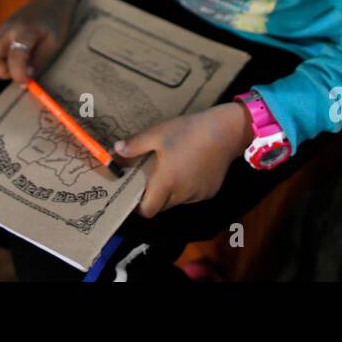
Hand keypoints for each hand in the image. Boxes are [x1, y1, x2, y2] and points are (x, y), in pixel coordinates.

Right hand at [0, 0, 82, 81]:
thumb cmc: (57, 21)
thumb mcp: (54, 44)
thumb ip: (39, 61)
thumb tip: (26, 78)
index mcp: (24, 31)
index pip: (14, 58)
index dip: (18, 74)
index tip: (26, 82)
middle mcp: (8, 28)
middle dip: (4, 72)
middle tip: (21, 76)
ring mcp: (3, 26)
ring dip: (2, 65)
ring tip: (21, 66)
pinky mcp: (3, 27)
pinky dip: (4, 57)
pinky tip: (19, 57)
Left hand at [114, 103, 252, 217]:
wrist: (226, 131)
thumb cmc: (188, 131)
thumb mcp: (158, 133)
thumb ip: (136, 144)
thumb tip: (116, 150)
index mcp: (166, 183)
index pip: (148, 210)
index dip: (138, 207)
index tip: (134, 193)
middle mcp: (182, 195)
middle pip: (161, 206)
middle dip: (153, 196)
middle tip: (150, 177)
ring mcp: (198, 195)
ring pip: (178, 201)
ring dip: (171, 191)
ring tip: (170, 169)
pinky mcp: (211, 191)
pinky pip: (193, 195)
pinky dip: (187, 187)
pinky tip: (188, 168)